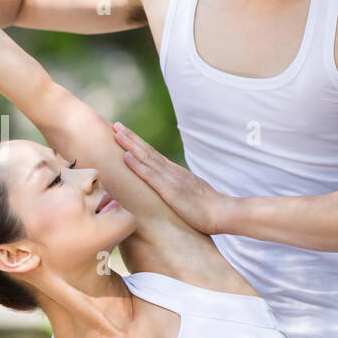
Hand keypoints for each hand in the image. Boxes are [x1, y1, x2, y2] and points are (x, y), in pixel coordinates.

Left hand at [113, 122, 229, 234]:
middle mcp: (171, 171)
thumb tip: (170, 192)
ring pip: (147, 157)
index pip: (153, 155)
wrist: (221, 213)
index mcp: (174, 173)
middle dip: (131, 137)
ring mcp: (170, 178)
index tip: (125, 134)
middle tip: (116, 125)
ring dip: (130, 144)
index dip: (138, 144)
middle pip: (148, 151)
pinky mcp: (170, 190)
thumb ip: (178, 191)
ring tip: (117, 133)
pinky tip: (126, 156)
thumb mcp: (188, 195)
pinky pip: (150, 175)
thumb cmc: (206, 209)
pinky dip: (137, 164)